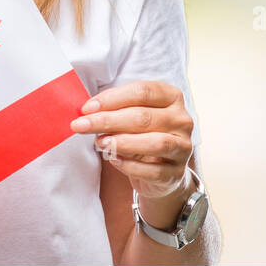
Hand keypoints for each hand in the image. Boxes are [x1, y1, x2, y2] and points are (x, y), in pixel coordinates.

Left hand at [70, 79, 193, 198]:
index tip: (87, 108)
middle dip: (108, 120)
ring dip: (122, 142)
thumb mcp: (133, 116)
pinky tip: (113, 160)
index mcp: (172, 97)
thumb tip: (88, 111)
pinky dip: (130, 166)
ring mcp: (183, 147)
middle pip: (144, 117)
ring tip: (100, 142)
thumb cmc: (143, 135)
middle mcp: (182, 119)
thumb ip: (117, 109)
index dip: (112, 98)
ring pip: (155, 142)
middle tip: (81, 125)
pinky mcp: (177, 173)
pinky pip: (153, 170)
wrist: (161, 171)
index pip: (143, 91)